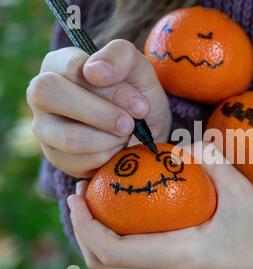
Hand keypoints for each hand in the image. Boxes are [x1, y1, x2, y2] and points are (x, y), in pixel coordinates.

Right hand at [27, 39, 171, 177]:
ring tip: (125, 135)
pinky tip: (116, 149)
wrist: (145, 129)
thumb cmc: (135, 92)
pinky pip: (78, 162)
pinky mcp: (55, 157)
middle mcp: (42, 94)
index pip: (72, 68)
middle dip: (101, 115)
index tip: (140, 105)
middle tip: (130, 125)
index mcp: (59, 64)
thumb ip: (119, 56)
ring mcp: (44, 127)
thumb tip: (94, 71)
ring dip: (109, 139)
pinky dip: (107, 157)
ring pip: (69, 137)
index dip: (111, 89)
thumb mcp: (137, 67)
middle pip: (49, 95)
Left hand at [67, 143, 252, 268]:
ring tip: (105, 204)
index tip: (76, 196)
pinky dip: (125, 242)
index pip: (110, 250)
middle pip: (105, 265)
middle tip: (82, 197)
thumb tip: (187, 141)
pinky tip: (138, 217)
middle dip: (84, 230)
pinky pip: (141, 265)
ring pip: (121, 268)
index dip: (84, 224)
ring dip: (103, 237)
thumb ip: (213, 161)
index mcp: (178, 257)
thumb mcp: (243, 195)